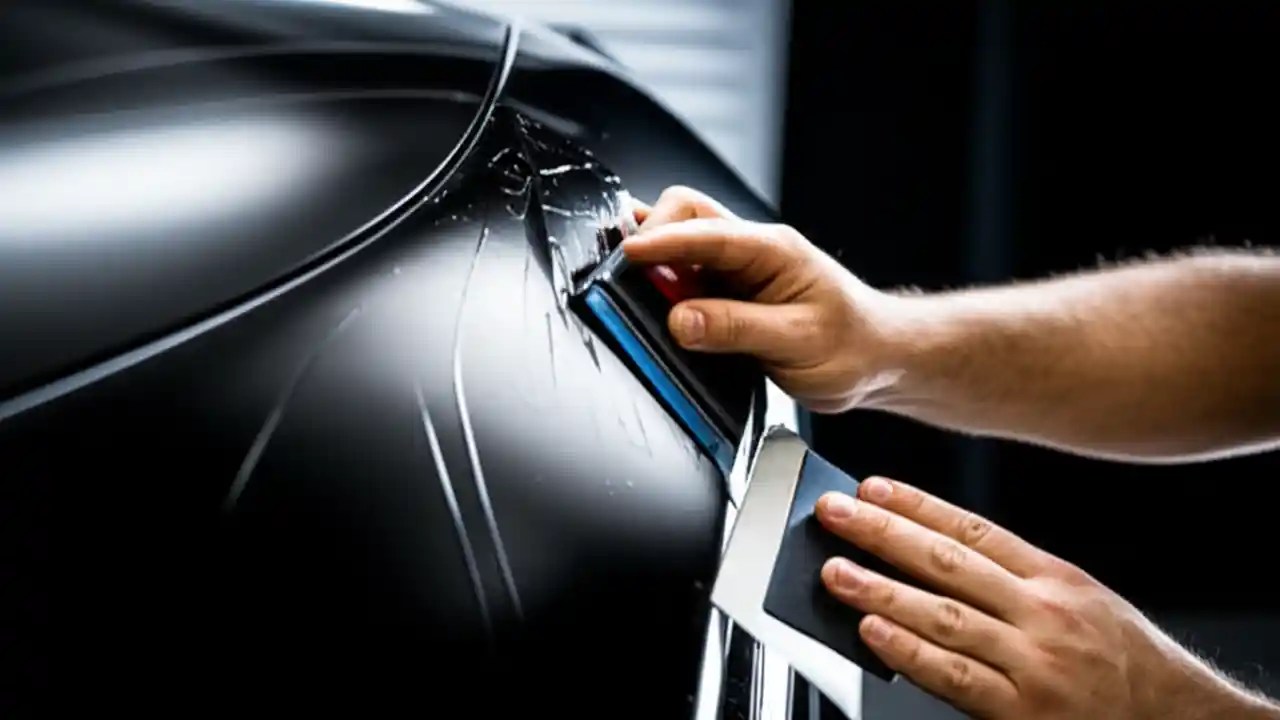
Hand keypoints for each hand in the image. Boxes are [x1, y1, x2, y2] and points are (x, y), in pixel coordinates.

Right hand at [622, 186, 906, 412]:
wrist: (877, 359)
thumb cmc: (852, 345)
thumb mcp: (797, 342)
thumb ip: (735, 329)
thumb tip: (680, 320)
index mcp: (773, 250)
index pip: (706, 232)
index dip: (662, 240)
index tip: (628, 255)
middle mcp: (752, 251)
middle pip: (686, 214)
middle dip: (652, 236)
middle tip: (627, 275)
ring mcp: (738, 270)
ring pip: (681, 244)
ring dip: (654, 263)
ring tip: (631, 289)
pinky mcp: (728, 293)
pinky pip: (686, 277)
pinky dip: (662, 285)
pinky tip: (652, 302)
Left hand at [812, 478, 1279, 718]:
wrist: (1178, 719)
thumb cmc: (1120, 660)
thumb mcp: (1078, 599)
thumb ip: (1010, 580)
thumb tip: (928, 554)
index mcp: (1053, 577)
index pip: (973, 529)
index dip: (916, 505)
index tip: (871, 487)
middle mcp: (1041, 612)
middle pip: (948, 562)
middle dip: (883, 533)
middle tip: (834, 512)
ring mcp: (1031, 661)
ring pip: (944, 616)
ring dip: (881, 590)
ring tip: (835, 570)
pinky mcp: (1020, 710)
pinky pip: (954, 676)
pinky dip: (909, 652)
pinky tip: (873, 632)